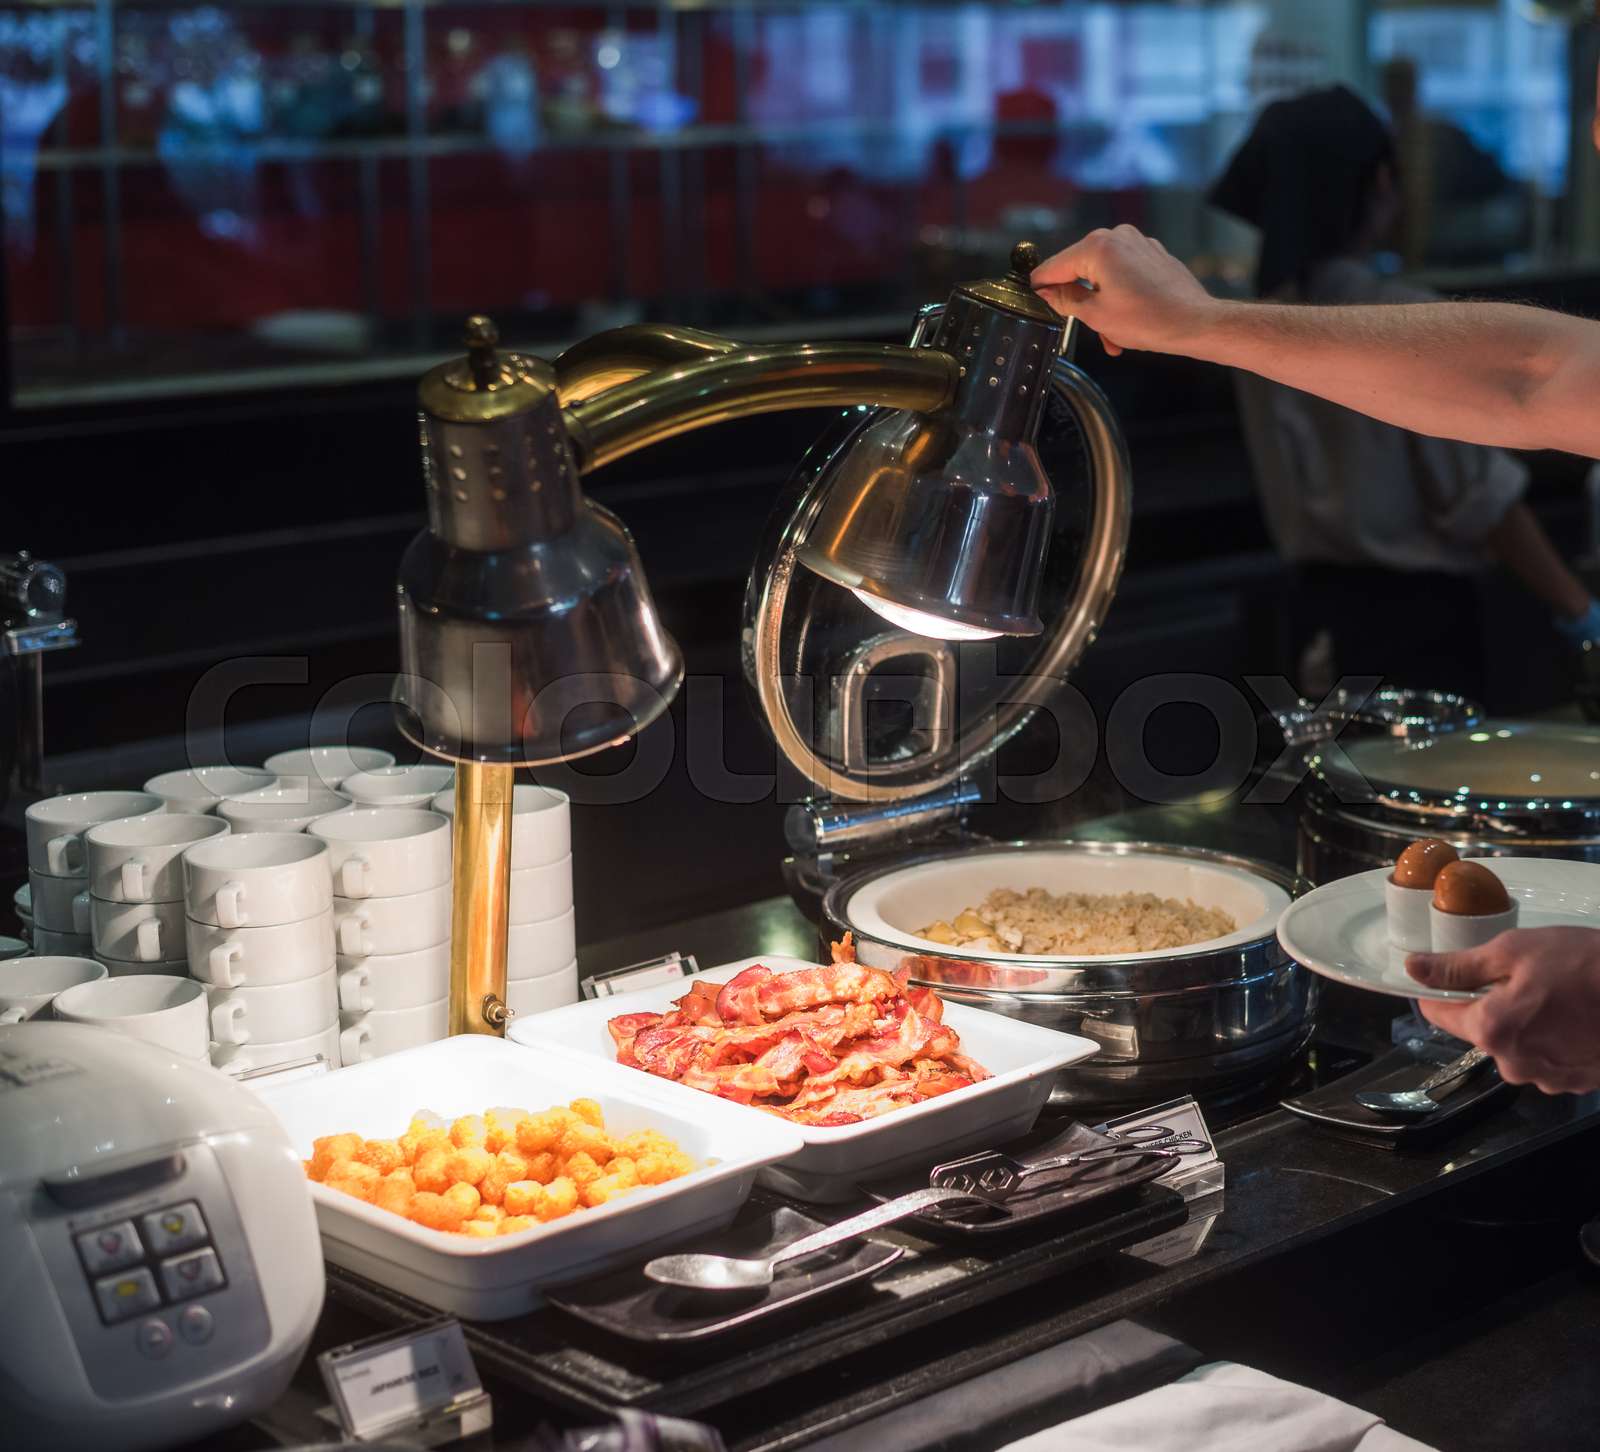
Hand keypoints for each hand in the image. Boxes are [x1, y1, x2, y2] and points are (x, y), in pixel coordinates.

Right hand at [1030, 225, 1218, 356]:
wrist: (1194, 322)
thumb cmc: (1150, 320)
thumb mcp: (1095, 315)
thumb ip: (1065, 300)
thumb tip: (1046, 293)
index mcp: (1098, 247)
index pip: (1054, 266)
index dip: (1041, 286)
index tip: (1031, 299)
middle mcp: (1118, 237)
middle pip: (1079, 269)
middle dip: (1079, 300)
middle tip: (1080, 327)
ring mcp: (1137, 243)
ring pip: (1102, 274)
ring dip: (1100, 303)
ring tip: (1111, 334)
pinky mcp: (1151, 254)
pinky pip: (1123, 273)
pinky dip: (1118, 295)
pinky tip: (1125, 320)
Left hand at [1405, 926, 1599, 1093]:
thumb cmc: (1583, 965)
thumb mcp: (1513, 951)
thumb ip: (1459, 966)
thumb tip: (1413, 969)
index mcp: (1491, 1031)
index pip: (1439, 1015)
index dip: (1439, 992)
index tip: (1451, 974)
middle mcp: (1513, 1064)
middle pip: (1479, 1031)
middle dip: (1490, 1004)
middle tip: (1520, 976)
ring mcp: (1548, 1079)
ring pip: (1514, 1046)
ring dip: (1523, 1023)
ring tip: (1552, 995)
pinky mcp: (1576, 1082)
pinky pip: (1546, 1058)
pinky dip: (1551, 1038)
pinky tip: (1572, 1016)